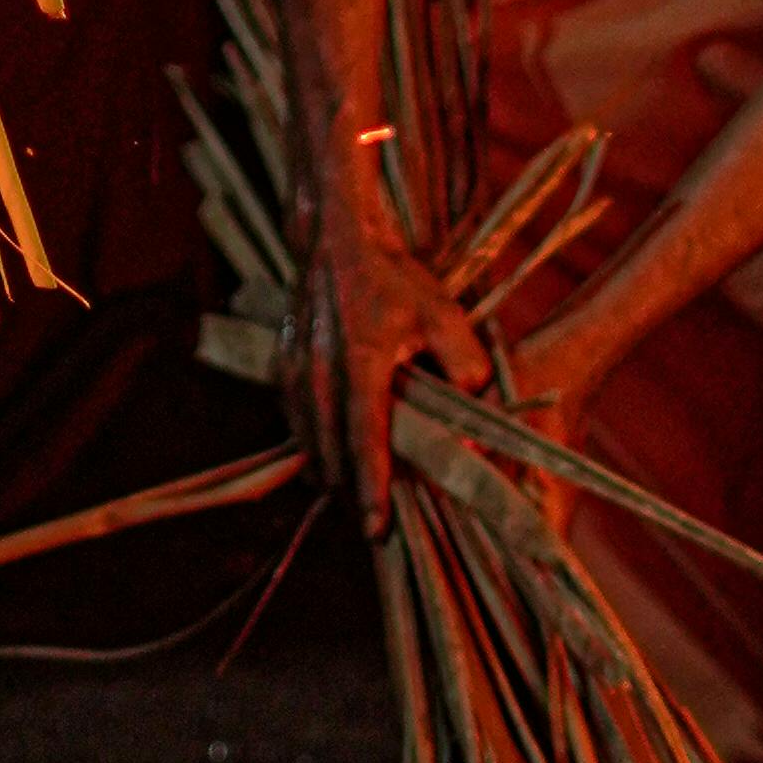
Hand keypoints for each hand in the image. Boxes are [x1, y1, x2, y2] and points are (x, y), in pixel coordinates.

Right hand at [293, 158, 493, 532]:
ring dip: (326, 469)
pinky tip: (319, 455)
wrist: (335, 234)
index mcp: (360, 364)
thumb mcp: (441, 312)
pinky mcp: (284, 358)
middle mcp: (320, 373)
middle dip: (349, 490)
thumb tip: (478, 412)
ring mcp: (295, 366)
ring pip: (306, 436)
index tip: (376, 528)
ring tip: (347, 499)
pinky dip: (306, 439)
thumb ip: (463, 363)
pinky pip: (291, 414)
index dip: (372, 488)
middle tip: (372, 525)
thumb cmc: (392, 274)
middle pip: (330, 450)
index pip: (365, 441)